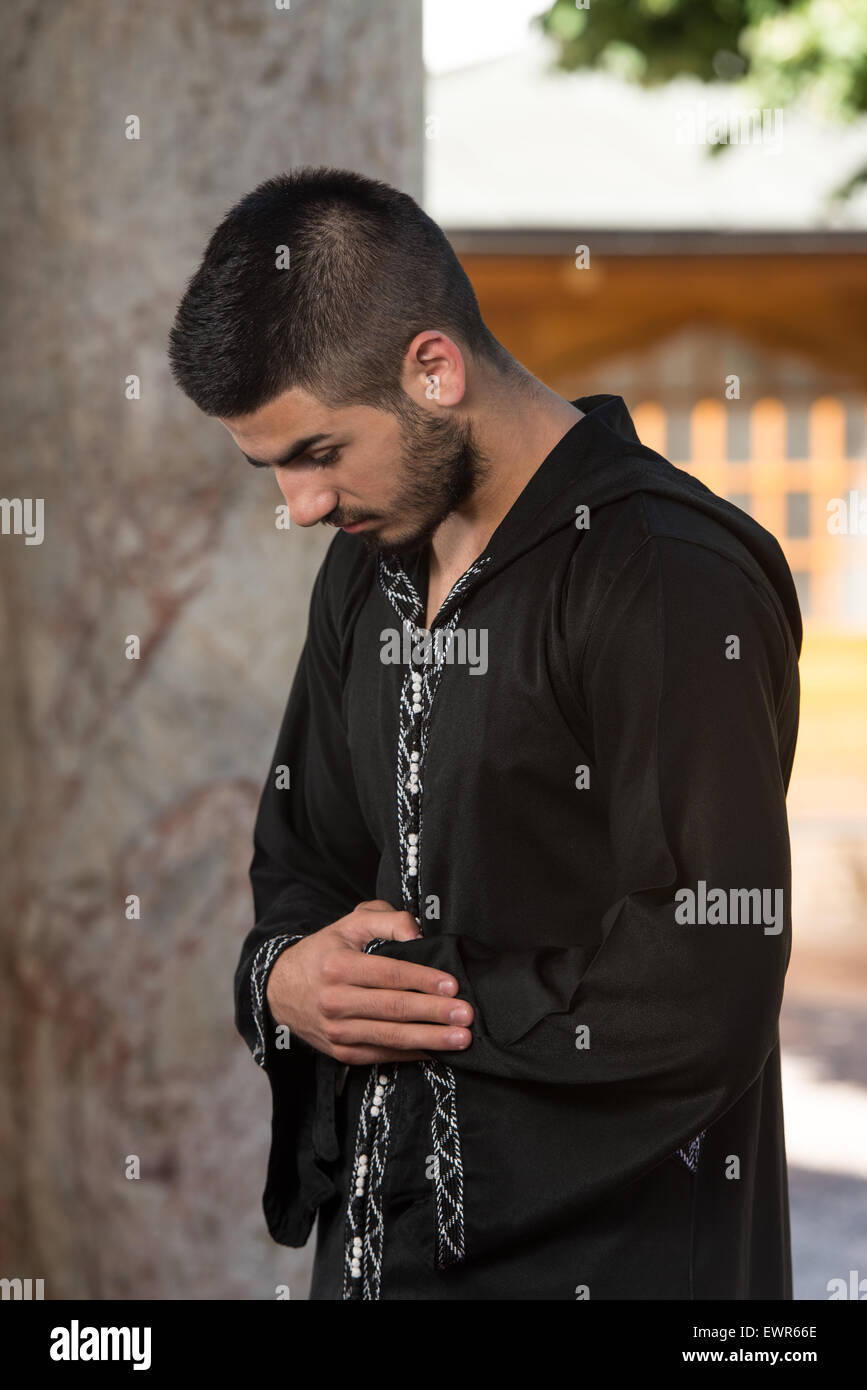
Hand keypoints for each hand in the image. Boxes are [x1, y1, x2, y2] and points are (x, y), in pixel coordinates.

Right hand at [265, 900, 473, 1063]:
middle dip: (434, 1013)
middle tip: (466, 1016)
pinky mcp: (340, 1052)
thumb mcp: (350, 924)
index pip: (389, 974)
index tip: (453, 985)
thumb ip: (387, 920)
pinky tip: (436, 1051)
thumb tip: (417, 934)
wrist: (280, 989)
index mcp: (338, 966)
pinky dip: (410, 1054)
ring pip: (390, 1036)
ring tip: (460, 1039)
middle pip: (393, 1009)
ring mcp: (336, 1031)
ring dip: (429, 1039)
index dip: (422, 980)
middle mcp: (335, 1000)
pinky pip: (381, 1053)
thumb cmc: (325, 951)